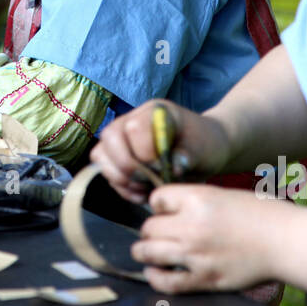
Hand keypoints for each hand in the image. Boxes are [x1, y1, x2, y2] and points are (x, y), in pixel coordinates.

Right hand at [92, 100, 232, 204]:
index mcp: (155, 112)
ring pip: (101, 155)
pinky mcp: (119, 158)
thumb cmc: (205, 144)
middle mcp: (133, 120)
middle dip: (126, 166)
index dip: (144, 153)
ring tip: (144, 188)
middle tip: (147, 180)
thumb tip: (173, 167)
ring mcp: (123, 138)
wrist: (205, 150)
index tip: (163, 168)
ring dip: (120, 178)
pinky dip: (121, 187)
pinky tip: (141, 193)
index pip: (134, 128)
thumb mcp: (204, 148)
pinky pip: (106, 172)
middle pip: (110, 137)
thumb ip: (188, 155)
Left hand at [133, 184, 282, 292]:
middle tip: (157, 233)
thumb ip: (193, 201)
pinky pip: (166, 282)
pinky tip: (154, 273)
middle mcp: (191, 225)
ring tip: (145, 252)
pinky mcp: (204, 278)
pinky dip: (155, 278)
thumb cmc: (259, 213)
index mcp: (197, 199)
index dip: (158, 205)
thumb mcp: (222, 194)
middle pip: (148, 227)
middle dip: (150, 230)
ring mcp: (195, 254)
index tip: (164, 210)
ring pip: (147, 252)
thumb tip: (167, 209)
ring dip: (143, 252)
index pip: (156, 199)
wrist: (284, 240)